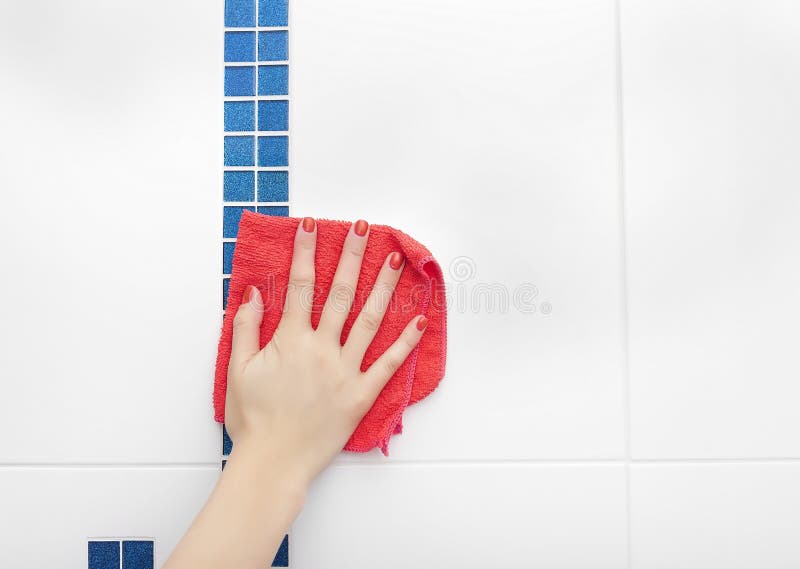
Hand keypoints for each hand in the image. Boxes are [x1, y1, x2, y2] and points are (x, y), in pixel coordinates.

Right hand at [224, 217, 427, 486]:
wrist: (272, 463)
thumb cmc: (252, 420)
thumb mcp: (238, 370)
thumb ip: (245, 328)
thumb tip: (253, 293)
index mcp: (290, 340)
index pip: (300, 285)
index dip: (306, 252)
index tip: (311, 226)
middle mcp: (321, 349)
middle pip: (340, 293)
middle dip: (352, 256)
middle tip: (364, 228)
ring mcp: (344, 371)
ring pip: (369, 320)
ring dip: (383, 288)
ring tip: (396, 260)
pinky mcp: (361, 394)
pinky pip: (388, 364)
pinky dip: (405, 342)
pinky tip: (420, 320)